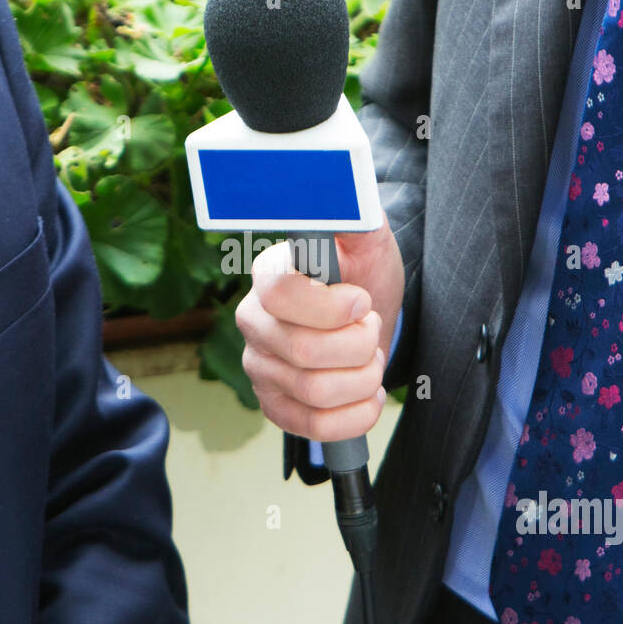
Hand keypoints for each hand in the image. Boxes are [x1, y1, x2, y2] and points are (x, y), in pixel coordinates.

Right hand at [236, 215, 403, 441]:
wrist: (366, 316)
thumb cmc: (363, 273)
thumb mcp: (368, 238)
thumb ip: (355, 214)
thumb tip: (345, 197)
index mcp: (268, 275)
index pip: (280, 295)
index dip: (331, 307)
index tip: (360, 301)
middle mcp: (253, 320)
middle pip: (304, 352)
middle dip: (360, 345)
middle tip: (370, 330)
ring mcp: (259, 366)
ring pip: (315, 392)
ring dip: (363, 378)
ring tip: (369, 359)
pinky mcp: (274, 405)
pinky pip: (313, 427)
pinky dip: (355, 414)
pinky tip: (365, 393)